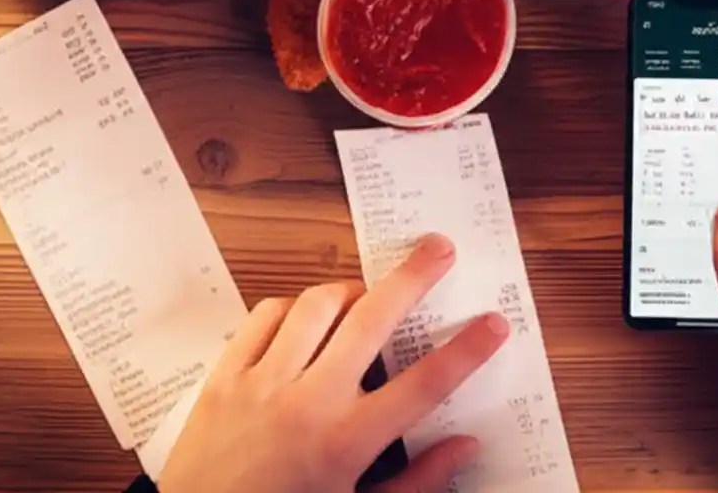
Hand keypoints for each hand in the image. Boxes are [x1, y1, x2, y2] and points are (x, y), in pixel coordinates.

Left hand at [158, 235, 508, 492]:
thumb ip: (416, 482)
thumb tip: (464, 447)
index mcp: (346, 444)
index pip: (424, 385)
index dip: (466, 350)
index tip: (493, 323)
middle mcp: (307, 405)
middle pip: (372, 320)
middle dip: (413, 278)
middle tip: (438, 248)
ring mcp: (261, 386)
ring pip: (315, 306)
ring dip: (349, 291)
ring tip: (367, 294)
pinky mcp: (224, 378)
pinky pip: (264, 318)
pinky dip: (291, 309)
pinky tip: (306, 321)